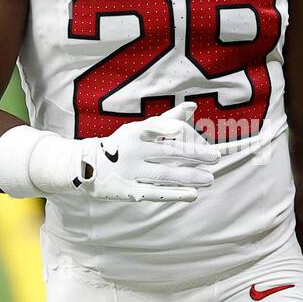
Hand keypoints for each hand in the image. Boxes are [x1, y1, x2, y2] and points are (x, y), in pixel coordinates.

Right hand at [80, 102, 220, 202]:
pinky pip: (154, 192)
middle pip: (168, 152)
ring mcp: (129, 171)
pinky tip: (193, 194)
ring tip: (210, 179)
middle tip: (216, 158)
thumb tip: (193, 106)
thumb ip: (167, 120)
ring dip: (189, 176)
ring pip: (164, 174)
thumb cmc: (122, 144)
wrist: (85, 165)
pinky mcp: (127, 191)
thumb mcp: (140, 129)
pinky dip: (174, 194)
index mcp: (136, 131)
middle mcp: (132, 150)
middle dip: (195, 155)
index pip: (162, 129)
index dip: (180, 132)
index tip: (194, 137)